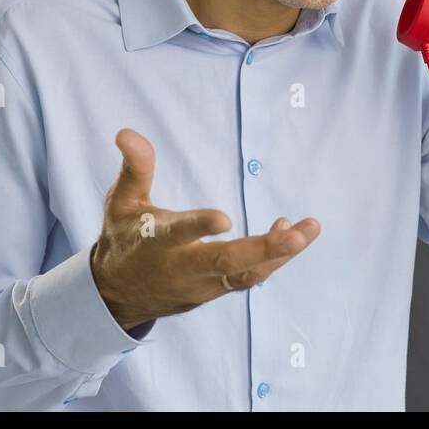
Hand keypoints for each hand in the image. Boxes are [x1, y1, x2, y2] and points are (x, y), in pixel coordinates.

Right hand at [90, 128, 320, 330]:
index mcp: (157, 241)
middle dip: (263, 249)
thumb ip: (135, 168)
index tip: (225, 219)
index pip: (179, 234)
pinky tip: (290, 232)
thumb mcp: (120, 203)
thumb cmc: (123, 239)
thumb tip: (126, 132)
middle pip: (225, 262)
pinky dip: (272, 258)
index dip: (200, 226)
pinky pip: (248, 277)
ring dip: (281, 254)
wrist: (117, 296)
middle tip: (297, 235)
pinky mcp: (214, 292)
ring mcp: (201, 285)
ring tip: (311, 228)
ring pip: (245, 274)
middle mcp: (182, 268)